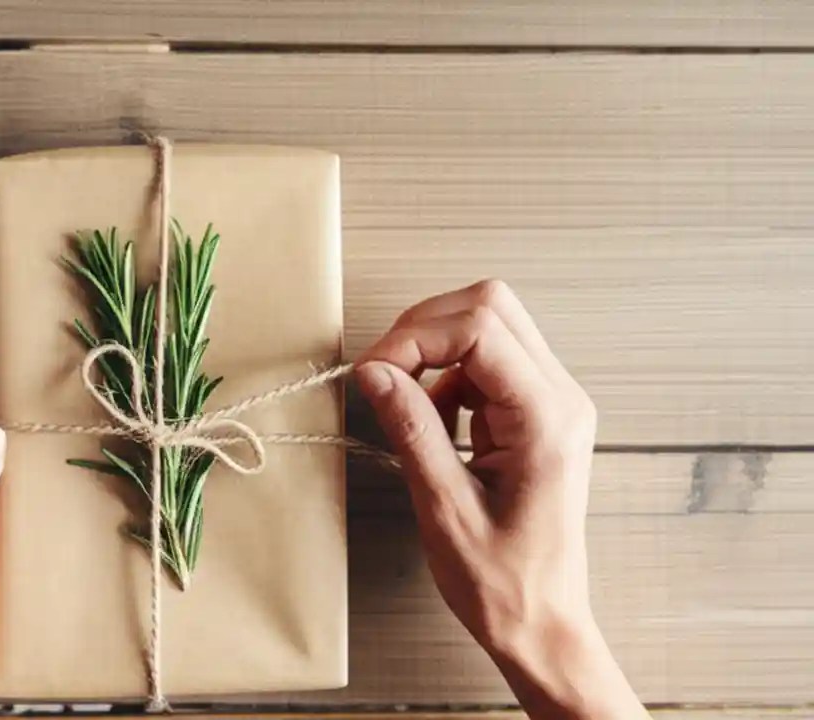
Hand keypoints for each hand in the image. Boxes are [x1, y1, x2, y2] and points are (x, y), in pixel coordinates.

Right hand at [355, 280, 647, 719]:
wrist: (543, 623)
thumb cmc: (504, 583)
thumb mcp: (444, 507)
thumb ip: (412, 429)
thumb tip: (375, 372)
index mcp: (547, 419)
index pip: (481, 328)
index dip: (416, 337)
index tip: (373, 372)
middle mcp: (559, 398)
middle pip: (490, 306)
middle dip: (424, 328)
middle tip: (382, 373)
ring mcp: (552, 402)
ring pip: (488, 326)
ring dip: (434, 350)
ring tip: (403, 401)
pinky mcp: (535, 412)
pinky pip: (485, 362)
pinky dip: (446, 377)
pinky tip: (430, 421)